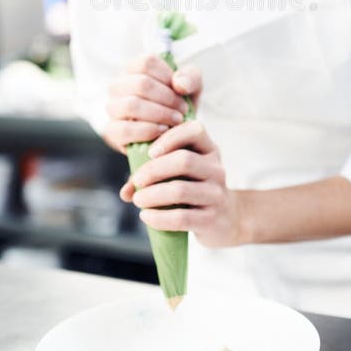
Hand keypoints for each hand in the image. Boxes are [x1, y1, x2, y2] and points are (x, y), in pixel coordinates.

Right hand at [104, 54, 202, 153]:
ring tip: (176, 121)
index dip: (168, 76)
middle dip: (168, 98)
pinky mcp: (112, 131)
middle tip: (184, 109)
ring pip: (131, 105)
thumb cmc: (177, 104)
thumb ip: (191, 78)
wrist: (171, 135)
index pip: (147, 62)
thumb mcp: (191, 87)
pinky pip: (125, 129)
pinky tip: (162, 131)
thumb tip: (179, 83)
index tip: (181, 90)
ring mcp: (113, 107)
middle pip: (141, 84)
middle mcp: (118, 85)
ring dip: (160, 114)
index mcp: (134, 67)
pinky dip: (147, 130)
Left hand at [119, 119, 242, 247]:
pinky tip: (146, 216)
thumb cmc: (194, 189)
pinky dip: (159, 217)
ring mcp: (217, 194)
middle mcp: (216, 168)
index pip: (194, 130)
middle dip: (153, 170)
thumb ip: (154, 174)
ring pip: (180, 190)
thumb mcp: (182, 174)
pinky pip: (182, 218)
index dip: (170, 137)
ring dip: (152, 195)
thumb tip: (125, 191)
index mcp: (209, 149)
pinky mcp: (212, 219)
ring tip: (138, 200)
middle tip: (137, 181)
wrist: (225, 219)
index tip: (150, 152)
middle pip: (183, 160)